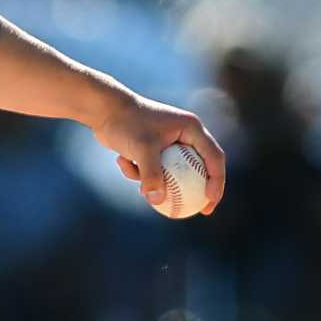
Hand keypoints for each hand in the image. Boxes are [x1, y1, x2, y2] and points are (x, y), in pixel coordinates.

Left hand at [90, 95, 226, 215]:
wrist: (104, 110)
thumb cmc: (126, 123)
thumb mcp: (141, 149)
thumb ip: (151, 175)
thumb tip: (157, 201)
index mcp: (191, 129)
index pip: (214, 158)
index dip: (216, 182)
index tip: (208, 202)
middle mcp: (184, 134)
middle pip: (200, 168)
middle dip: (197, 190)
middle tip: (200, 211)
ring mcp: (169, 142)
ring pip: (173, 172)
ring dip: (156, 181)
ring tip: (139, 185)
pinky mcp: (152, 149)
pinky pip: (153, 169)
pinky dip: (138, 171)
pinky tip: (121, 162)